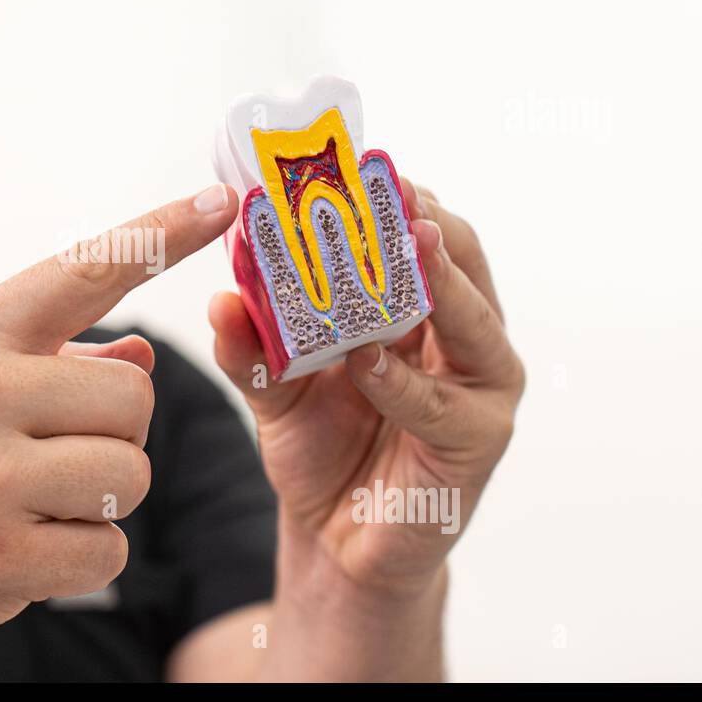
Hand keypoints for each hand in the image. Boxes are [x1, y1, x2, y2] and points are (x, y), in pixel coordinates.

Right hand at [0, 184, 237, 674]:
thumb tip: (143, 357)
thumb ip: (48, 362)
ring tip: (25, 506)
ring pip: (132, 475)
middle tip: (48, 459)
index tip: (222, 200)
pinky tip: (16, 555)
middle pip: (137, 399)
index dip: (163, 231)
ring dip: (98, 500)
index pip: (87, 268)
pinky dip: (78, 558)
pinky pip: (107, 548)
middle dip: (113, 436)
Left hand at [208, 178, 524, 594]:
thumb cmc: (322, 444)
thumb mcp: (275, 387)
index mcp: (419, 303)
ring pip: (471, 319)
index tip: (349, 164)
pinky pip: (439, 404)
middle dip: (422, 220)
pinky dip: (402, 380)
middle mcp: (462, 334)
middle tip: (389, 189)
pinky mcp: (477, 441)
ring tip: (405, 247)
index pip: (417, 229)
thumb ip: (253, 346)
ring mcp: (480, 386)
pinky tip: (369, 360)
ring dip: (435, 281)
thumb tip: (220, 299)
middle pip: (459, 256)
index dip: (389, 195)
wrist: (339, 536)